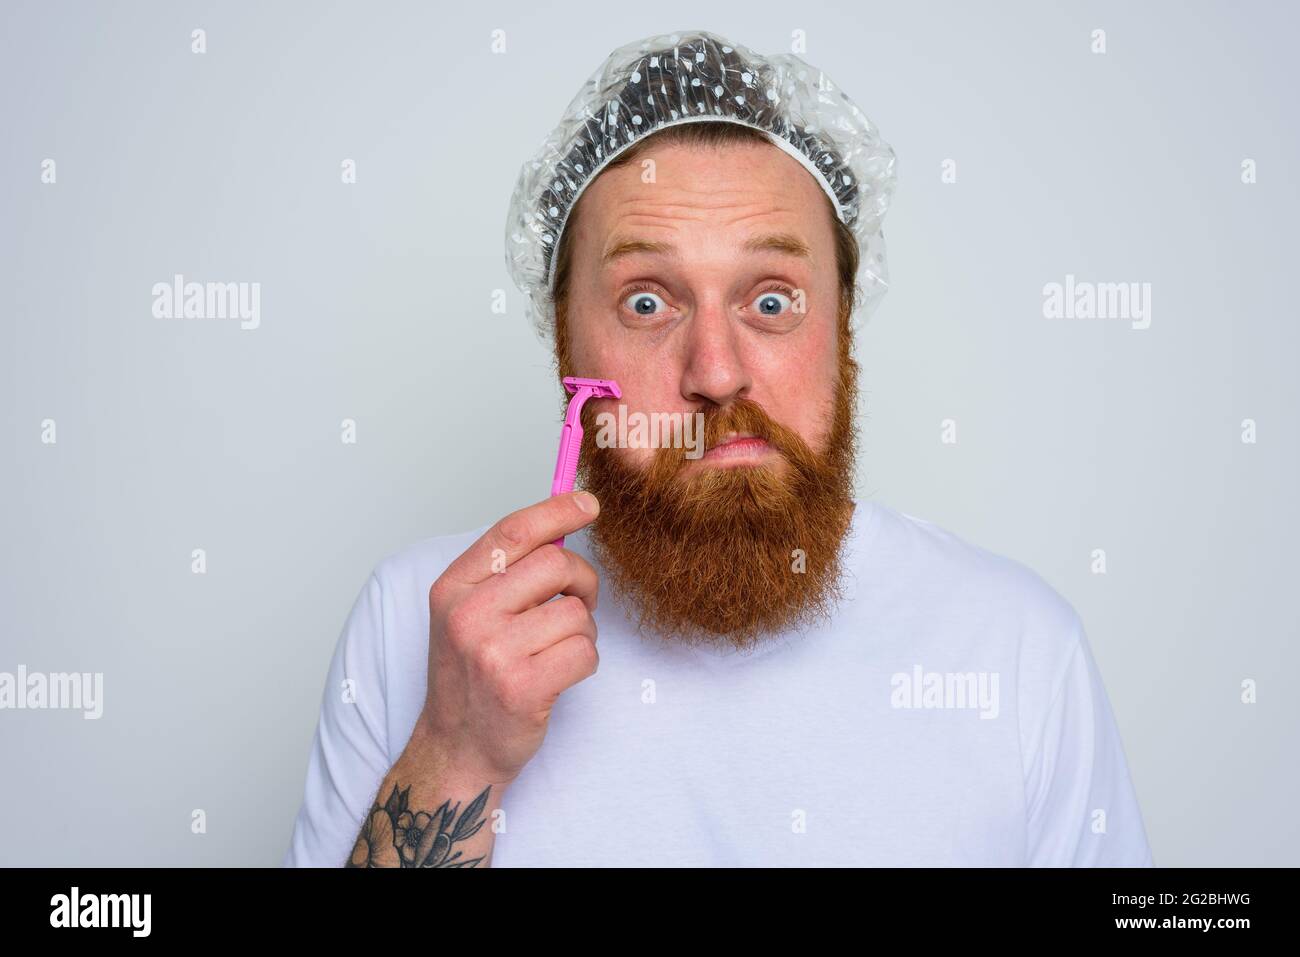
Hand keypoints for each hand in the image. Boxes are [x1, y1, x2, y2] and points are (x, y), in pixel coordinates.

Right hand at [418, 491, 601, 786]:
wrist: (457, 748)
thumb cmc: (472, 677)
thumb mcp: (469, 614)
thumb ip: (505, 573)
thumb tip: (563, 525)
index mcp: (452, 588)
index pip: (513, 532)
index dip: (557, 510)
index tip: (589, 503)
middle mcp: (467, 615)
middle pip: (556, 564)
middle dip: (582, 582)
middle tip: (578, 603)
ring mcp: (492, 652)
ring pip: (577, 613)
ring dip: (582, 632)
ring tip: (555, 651)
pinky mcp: (521, 687)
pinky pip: (584, 651)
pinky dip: (585, 662)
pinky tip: (559, 676)